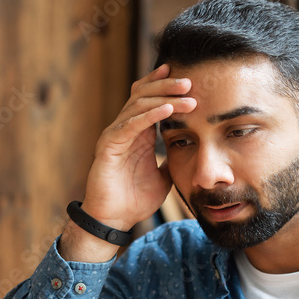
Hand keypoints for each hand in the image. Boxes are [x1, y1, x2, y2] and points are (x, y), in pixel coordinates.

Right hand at [82, 63, 195, 229]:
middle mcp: (125, 130)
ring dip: (164, 97)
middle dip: (167, 86)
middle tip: (190, 81)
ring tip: (186, 94)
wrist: (115, 220)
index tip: (187, 78)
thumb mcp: (163, 177)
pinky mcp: (109, 146)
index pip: (149, 100)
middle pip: (143, 95)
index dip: (164, 86)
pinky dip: (150, 115)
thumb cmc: (135, 200)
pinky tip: (168, 109)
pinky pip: (131, 125)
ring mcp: (115, 136)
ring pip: (138, 105)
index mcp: (137, 134)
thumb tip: (189, 152)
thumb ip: (172, 161)